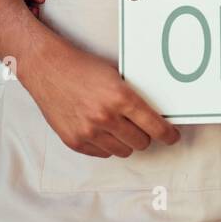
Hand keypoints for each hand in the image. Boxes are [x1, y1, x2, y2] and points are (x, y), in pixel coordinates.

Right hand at [22, 34, 180, 157]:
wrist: (48, 68)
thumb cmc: (82, 67)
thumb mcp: (115, 76)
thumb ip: (133, 96)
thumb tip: (155, 114)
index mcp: (120, 97)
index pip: (154, 126)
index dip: (168, 134)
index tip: (172, 137)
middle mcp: (106, 117)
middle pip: (141, 142)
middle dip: (144, 135)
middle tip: (140, 127)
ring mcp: (89, 132)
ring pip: (123, 151)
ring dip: (125, 141)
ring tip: (118, 126)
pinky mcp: (75, 141)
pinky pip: (102, 153)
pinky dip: (106, 145)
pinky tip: (101, 130)